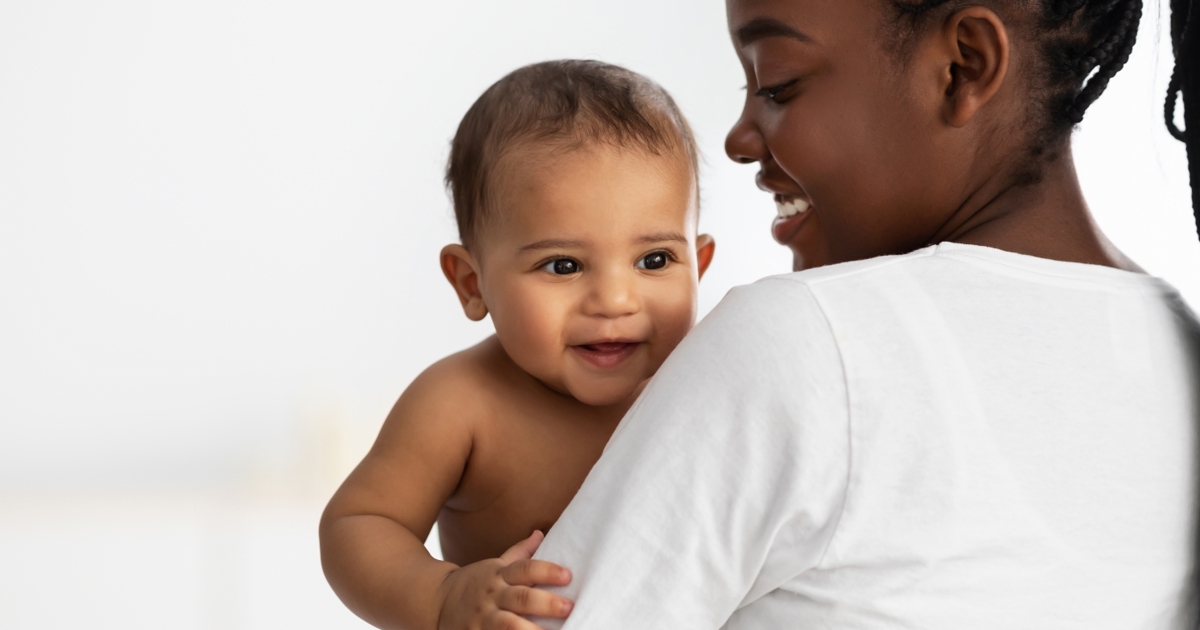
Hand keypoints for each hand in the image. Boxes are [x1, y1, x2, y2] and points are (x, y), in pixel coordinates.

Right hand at [436, 531, 573, 629]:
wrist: (434, 601)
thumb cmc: (474, 584)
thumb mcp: (493, 566)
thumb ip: (519, 554)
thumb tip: (540, 533)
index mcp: (498, 575)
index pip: (524, 568)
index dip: (546, 570)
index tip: (567, 575)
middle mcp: (492, 597)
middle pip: (520, 598)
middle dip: (545, 603)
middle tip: (569, 606)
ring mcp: (483, 619)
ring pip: (508, 625)